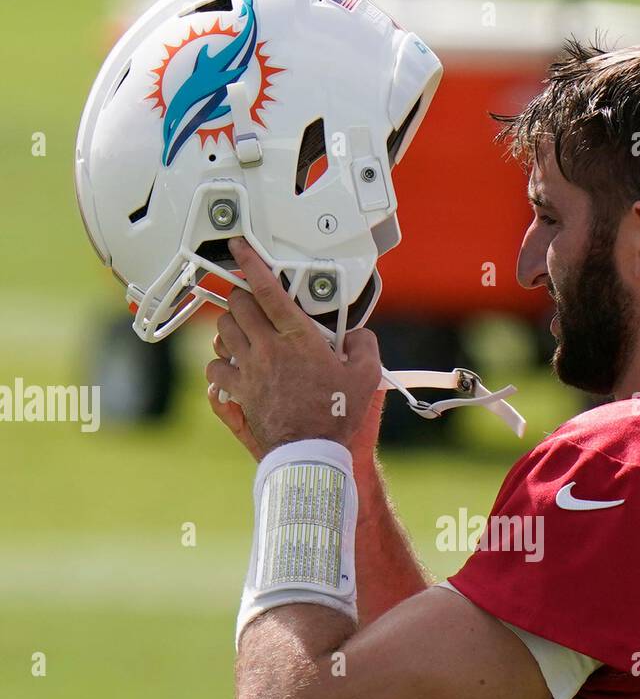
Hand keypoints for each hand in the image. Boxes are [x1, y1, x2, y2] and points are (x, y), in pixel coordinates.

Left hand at [205, 237, 380, 458]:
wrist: (309, 451)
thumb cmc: (336, 415)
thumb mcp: (365, 377)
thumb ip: (365, 346)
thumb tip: (358, 334)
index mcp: (297, 337)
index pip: (266, 288)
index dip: (250, 261)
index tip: (240, 247)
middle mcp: (267, 347)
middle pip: (237, 304)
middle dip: (241, 295)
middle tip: (250, 299)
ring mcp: (248, 369)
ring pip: (222, 330)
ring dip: (230, 324)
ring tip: (242, 329)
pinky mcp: (238, 391)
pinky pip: (214, 367)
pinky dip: (219, 362)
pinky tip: (229, 365)